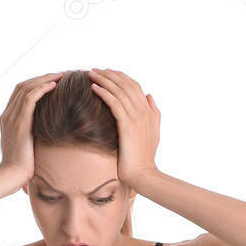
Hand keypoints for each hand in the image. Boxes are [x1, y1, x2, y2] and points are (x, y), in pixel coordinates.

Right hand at [0, 73, 63, 183]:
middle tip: (61, 74)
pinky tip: (54, 86)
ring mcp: (12, 118)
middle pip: (23, 86)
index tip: (53, 81)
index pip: (20, 92)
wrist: (11, 177)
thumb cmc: (21, 168)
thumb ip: (32, 136)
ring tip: (61, 75)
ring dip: (45, 79)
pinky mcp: (20, 124)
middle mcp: (7, 115)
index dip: (36, 83)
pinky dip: (42, 89)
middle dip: (42, 77)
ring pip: (27, 88)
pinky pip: (30, 99)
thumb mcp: (27, 147)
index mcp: (7, 119)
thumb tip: (48, 134)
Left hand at [88, 68, 159, 185]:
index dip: (120, 77)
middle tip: (95, 70)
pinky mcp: (127, 126)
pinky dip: (104, 93)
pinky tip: (93, 88)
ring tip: (91, 74)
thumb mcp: (153, 133)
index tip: (107, 73)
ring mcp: (136, 118)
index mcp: (149, 111)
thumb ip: (154, 113)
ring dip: (104, 80)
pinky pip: (114, 103)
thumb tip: (149, 96)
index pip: (134, 86)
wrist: (143, 175)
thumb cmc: (145, 158)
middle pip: (125, 84)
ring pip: (119, 91)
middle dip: (110, 74)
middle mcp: (144, 111)